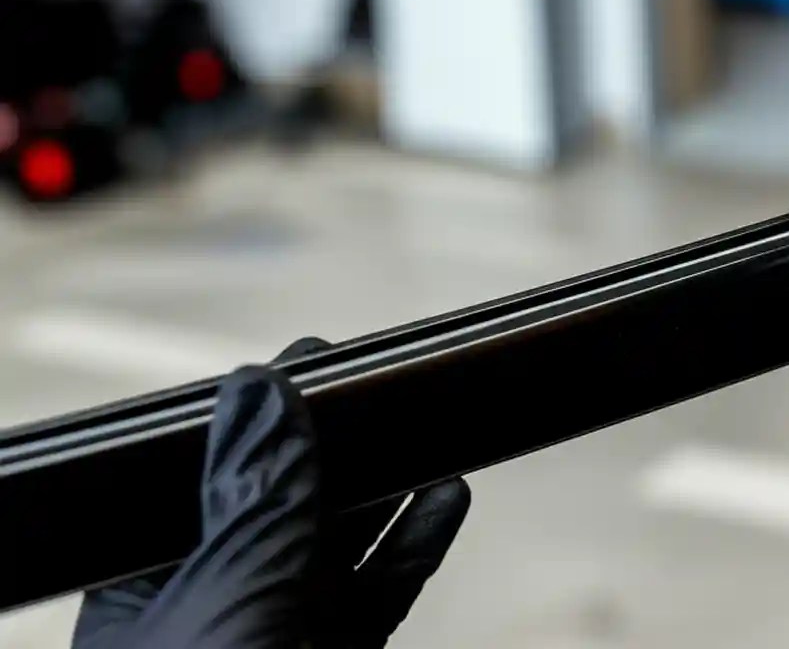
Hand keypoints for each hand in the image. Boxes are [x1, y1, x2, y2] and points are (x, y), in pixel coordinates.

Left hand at [71, 338, 470, 647]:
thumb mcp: (227, 591)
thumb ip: (257, 496)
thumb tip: (261, 390)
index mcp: (149, 583)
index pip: (208, 470)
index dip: (262, 412)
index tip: (317, 360)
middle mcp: (216, 602)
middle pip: (284, 500)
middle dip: (338, 442)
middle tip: (387, 382)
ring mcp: (281, 634)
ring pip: (343, 547)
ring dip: (391, 489)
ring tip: (430, 432)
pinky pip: (382, 596)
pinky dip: (417, 546)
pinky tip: (447, 500)